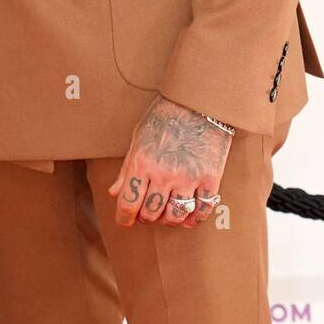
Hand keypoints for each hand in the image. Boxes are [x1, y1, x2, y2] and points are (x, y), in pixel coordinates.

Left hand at [107, 94, 231, 228]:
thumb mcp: (138, 138)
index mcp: (142, 163)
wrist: (197, 102)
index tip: (125, 221)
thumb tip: (114, 193)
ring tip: (166, 214)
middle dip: (145, 218)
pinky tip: (189, 215)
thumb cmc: (163, 117)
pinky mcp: (209, 179)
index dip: (124, 218)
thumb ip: (126, 169)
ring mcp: (188, 178)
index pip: (128, 204)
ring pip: (176, 216)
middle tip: (146, 213)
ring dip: (168, 220)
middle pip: (151, 214)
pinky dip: (194, 218)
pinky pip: (202, 210)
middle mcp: (164, 174)